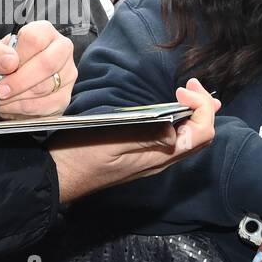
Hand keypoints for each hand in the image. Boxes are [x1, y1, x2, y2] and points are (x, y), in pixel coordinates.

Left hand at [0, 21, 74, 118]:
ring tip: (2, 98)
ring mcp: (66, 74)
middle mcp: (61, 49)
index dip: (18, 57)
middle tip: (0, 90)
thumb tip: (9, 61)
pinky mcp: (63, 97)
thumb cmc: (0, 67)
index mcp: (43, 32)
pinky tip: (12, 105)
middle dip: (19, 81)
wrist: (2, 88)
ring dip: (17, 97)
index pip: (35, 39)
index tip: (3, 70)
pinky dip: (23, 109)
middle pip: (46, 64)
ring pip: (44, 88)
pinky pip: (44, 106)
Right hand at [47, 78, 220, 204]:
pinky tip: (172, 109)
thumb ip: (144, 135)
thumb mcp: (109, 141)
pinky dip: (180, 121)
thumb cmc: (78, 156)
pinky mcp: (142, 156)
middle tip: (190, 85)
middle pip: (200, 137)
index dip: (200, 108)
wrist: (57, 177)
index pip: (201, 134)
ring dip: (194, 114)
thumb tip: (175, 129)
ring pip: (188, 139)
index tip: (180, 90)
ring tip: (190, 93)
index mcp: (157, 157)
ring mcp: (152, 160)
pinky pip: (173, 140)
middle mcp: (160, 161)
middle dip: (204, 108)